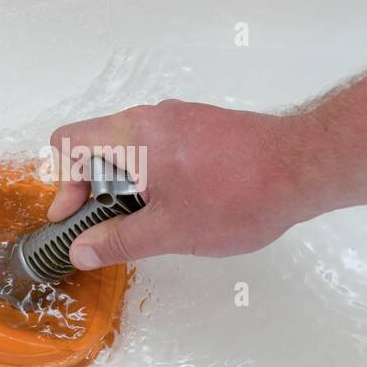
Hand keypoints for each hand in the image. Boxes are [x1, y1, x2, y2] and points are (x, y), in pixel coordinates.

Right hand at [46, 100, 314, 268]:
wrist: (303, 168)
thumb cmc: (238, 196)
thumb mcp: (169, 231)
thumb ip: (118, 240)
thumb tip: (82, 249)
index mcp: (133, 136)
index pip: (69, 144)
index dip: (63, 185)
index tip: (75, 219)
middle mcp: (152, 117)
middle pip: (97, 146)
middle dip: (94, 190)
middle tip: (107, 229)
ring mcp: (181, 118)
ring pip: (131, 148)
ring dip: (126, 185)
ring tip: (148, 222)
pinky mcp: (204, 126)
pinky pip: (160, 147)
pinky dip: (154, 175)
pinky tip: (179, 206)